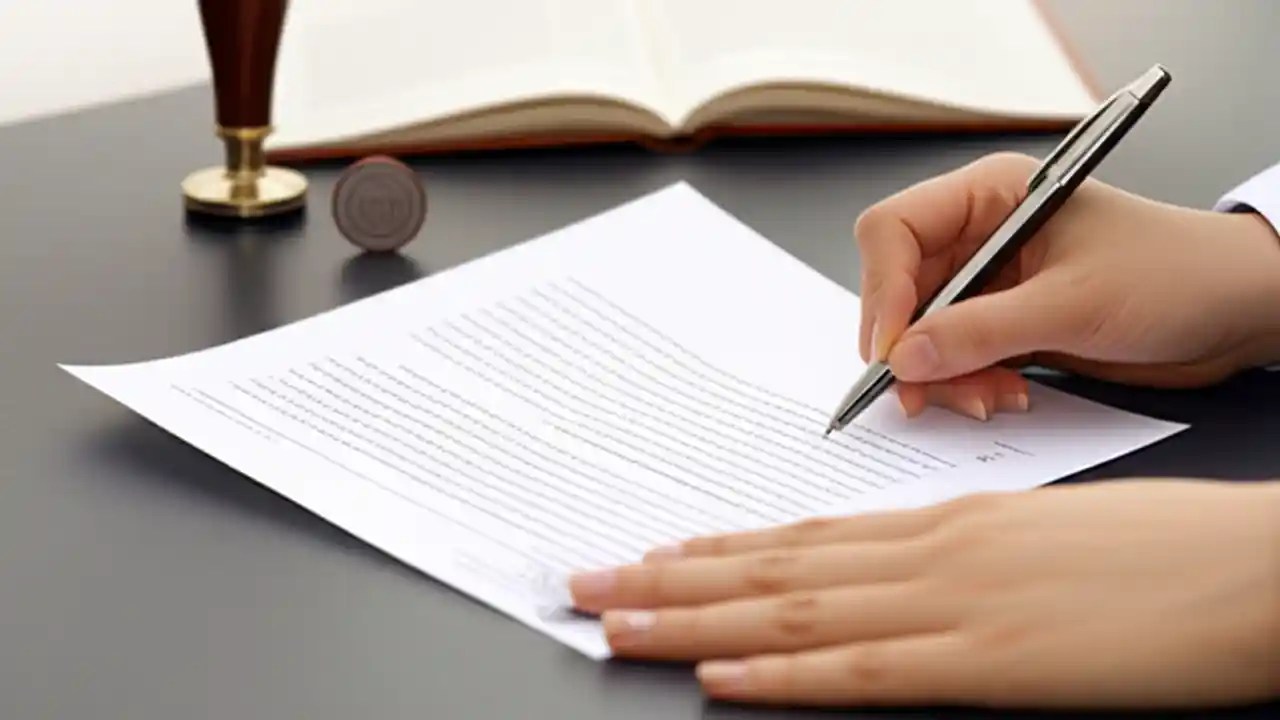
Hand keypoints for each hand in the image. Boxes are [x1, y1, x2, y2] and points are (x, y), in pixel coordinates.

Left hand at [568, 480, 1279, 709]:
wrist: (1260, 565)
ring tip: (613, 619)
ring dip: (692, 618)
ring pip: (794, 611)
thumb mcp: (1051, 537)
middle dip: (670, 577)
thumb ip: (971, 555)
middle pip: (775, 567)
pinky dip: (782, 676)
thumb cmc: (1169, 552)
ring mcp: (954, 605)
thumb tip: (907, 573)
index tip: (656, 553)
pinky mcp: (992, 663)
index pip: (806, 534)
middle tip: (586, 580)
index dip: (721, 548)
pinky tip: (721, 677)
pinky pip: (863, 671)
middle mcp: (931, 553)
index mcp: (948, 524)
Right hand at [855, 152, 1279, 420]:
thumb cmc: (1175, 276)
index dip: (884, 291)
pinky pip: (954, 356)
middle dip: (913, 346)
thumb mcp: (1073, 306)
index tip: (893, 350)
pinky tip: (1005, 396)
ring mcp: (989, 280)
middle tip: (922, 394)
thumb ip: (981, 332)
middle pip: (900, 288)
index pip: (894, 231)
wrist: (1235, 311)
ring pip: (922, 332)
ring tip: (989, 399)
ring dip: (943, 375)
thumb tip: (904, 358)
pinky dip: (967, 383)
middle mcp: (980, 233)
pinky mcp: (1003, 321)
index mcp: (991, 194)